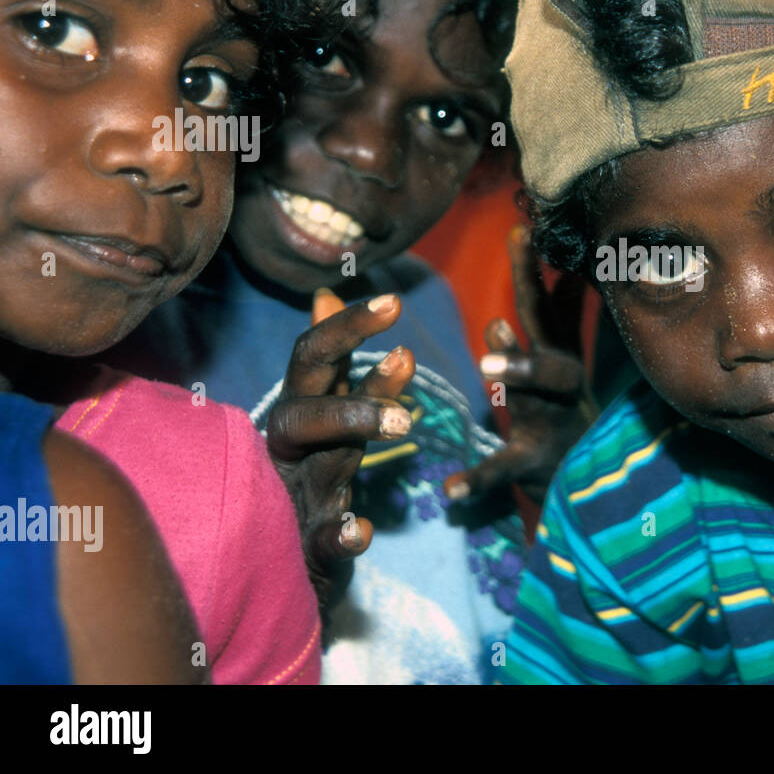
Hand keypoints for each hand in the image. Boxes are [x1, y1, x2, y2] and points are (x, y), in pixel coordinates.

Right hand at [265, 290, 415, 608]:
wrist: (276, 568)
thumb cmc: (303, 480)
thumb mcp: (316, 416)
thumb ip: (326, 365)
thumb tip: (325, 295)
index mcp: (298, 417)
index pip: (313, 362)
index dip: (348, 328)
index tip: (395, 302)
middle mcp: (292, 453)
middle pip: (305, 411)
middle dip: (350, 382)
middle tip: (408, 360)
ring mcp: (299, 501)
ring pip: (323, 463)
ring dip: (356, 435)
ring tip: (405, 425)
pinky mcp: (310, 550)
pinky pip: (322, 542)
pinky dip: (340, 535)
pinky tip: (363, 530)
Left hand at [444, 226, 595, 505]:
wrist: (593, 482)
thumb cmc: (566, 416)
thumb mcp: (564, 365)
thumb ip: (561, 321)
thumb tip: (569, 269)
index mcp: (558, 356)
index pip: (546, 306)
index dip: (534, 270)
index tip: (521, 229)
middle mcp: (561, 381)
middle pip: (549, 335)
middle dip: (529, 295)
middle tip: (504, 284)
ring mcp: (554, 418)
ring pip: (541, 392)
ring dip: (520, 373)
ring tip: (487, 365)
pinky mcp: (538, 460)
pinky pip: (505, 468)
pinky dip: (478, 477)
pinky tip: (450, 488)